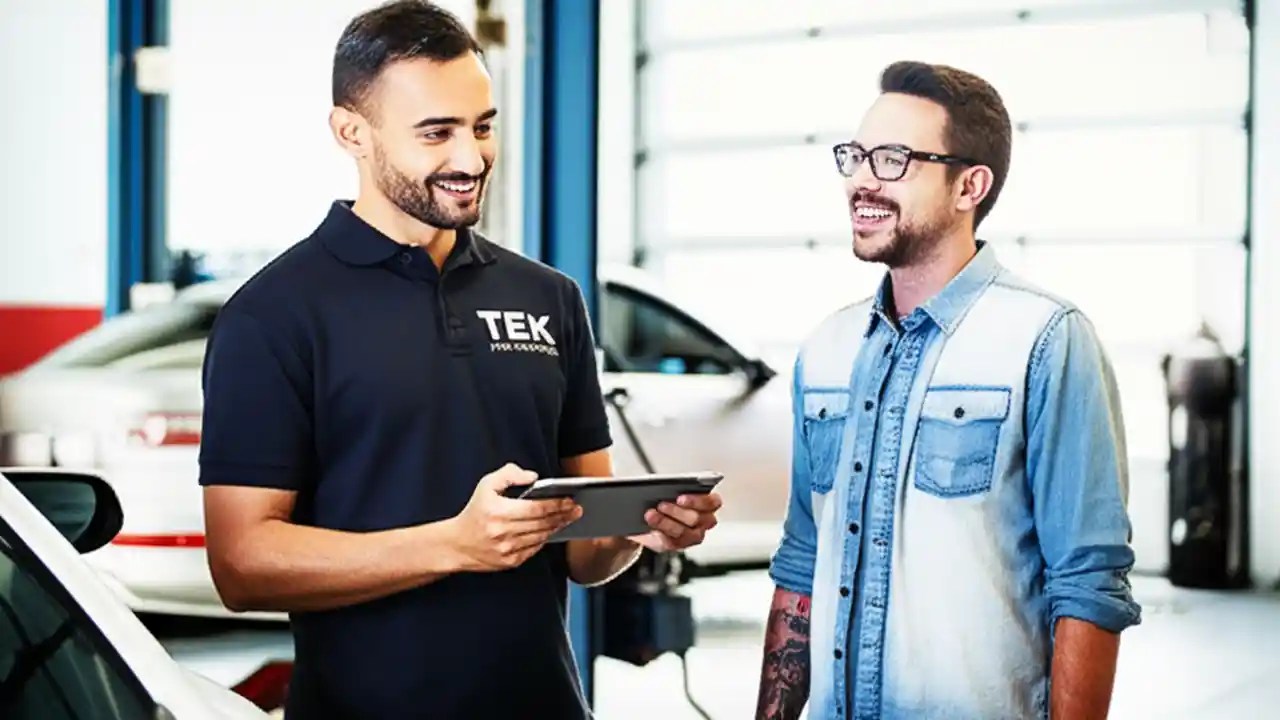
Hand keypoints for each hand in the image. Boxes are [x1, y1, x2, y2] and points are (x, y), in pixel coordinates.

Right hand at [449, 463, 582, 571]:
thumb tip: (533, 477)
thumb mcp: (486, 485)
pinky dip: (544, 539)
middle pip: (543, 523)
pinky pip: (534, 549)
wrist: (457, 544)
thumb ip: (510, 474)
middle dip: (563, 515)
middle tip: (577, 509)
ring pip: (541, 537)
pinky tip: (551, 530)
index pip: (536, 508)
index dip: (556, 504)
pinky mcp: (510, 561)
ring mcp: (507, 549)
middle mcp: (503, 532)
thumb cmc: (475, 512)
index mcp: (499, 512)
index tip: (570, 500)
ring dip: (557, 527)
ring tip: (568, 518)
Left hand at [629, 492, 721, 552]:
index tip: (680, 498)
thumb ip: (674, 487)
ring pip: (682, 532)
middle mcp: (705, 521)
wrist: (651, 516)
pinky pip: (671, 542)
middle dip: (676, 511)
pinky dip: (659, 533)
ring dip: (665, 522)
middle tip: (661, 504)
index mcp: (709, 504)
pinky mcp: (678, 545)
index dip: (697, 501)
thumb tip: (664, 486)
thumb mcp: (671, 488)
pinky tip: (650, 525)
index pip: (712, 502)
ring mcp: (693, 535)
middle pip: (696, 518)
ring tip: (650, 514)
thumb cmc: (667, 497)